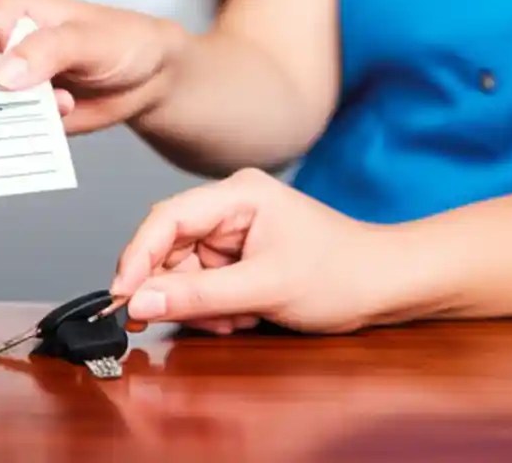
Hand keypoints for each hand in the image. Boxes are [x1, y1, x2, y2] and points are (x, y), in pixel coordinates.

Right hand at [0, 0, 186, 133]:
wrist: (152, 76)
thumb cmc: (124, 40)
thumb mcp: (89, 39)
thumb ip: (47, 51)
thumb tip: (4, 73)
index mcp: (6, 17)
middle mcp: (1, 49)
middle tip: (2, 117)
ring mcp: (12, 84)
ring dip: (4, 123)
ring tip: (49, 113)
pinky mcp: (26, 112)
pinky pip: (7, 130)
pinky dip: (20, 136)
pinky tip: (55, 124)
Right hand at [110, 168, 394, 333]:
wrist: (389, 287)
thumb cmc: (344, 272)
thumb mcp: (266, 287)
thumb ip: (200, 295)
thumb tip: (142, 301)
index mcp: (237, 194)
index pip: (166, 219)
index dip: (137, 256)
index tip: (122, 294)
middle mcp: (229, 208)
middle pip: (169, 249)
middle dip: (178, 290)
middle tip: (195, 318)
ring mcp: (232, 234)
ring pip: (183, 274)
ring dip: (201, 305)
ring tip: (237, 318)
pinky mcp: (236, 258)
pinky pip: (202, 286)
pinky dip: (214, 309)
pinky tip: (242, 316)